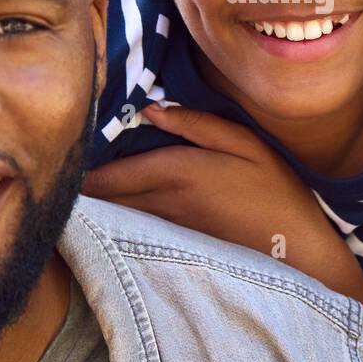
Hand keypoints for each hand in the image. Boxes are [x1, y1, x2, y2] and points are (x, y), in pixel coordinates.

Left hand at [82, 103, 334, 260]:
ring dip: (98, 204)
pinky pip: (135, 229)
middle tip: (64, 169)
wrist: (299, 251)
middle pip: (104, 200)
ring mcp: (167, 230)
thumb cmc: (277, 191)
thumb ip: (197, 125)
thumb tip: (152, 110)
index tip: (66, 152)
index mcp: (176, 173)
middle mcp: (163, 205)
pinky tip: (118, 209)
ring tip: (83, 187)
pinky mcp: (177, 247)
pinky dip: (120, 218)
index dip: (81, 167)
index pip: (109, 175)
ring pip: (116, 217)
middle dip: (81, 187)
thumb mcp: (245, 144)